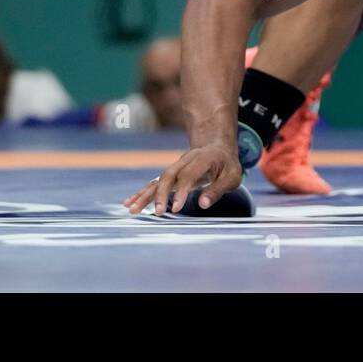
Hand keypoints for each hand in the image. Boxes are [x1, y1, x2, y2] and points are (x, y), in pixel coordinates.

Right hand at [124, 142, 241, 214]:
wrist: (218, 149)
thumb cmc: (227, 166)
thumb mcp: (232, 177)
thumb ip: (218, 189)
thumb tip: (203, 204)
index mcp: (203, 159)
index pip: (189, 175)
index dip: (181, 191)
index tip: (175, 208)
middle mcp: (186, 161)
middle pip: (169, 176)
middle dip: (161, 194)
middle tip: (157, 212)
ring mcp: (176, 166)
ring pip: (158, 179)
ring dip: (145, 194)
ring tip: (132, 209)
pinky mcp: (171, 174)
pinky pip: (154, 183)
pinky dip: (142, 192)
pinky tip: (130, 202)